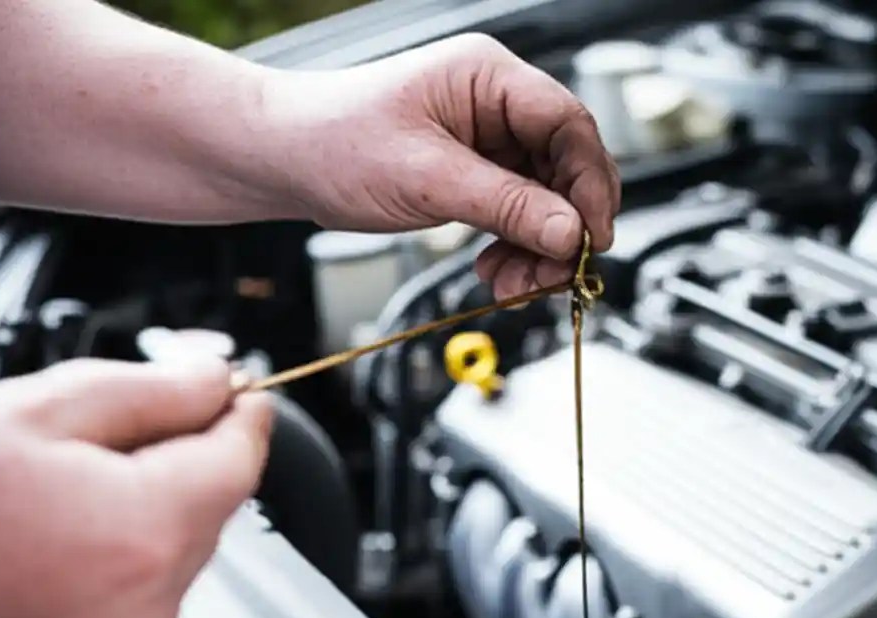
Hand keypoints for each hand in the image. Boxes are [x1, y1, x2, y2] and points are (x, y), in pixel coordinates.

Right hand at [0, 358, 271, 617]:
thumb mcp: (31, 414)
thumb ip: (151, 392)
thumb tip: (220, 381)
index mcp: (147, 530)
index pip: (244, 459)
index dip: (241, 416)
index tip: (238, 394)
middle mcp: (146, 611)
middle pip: (204, 514)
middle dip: (169, 469)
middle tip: (92, 447)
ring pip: (161, 568)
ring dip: (128, 530)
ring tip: (36, 515)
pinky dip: (95, 585)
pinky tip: (31, 566)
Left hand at [266, 33, 621, 298]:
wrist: (283, 158)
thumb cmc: (333, 142)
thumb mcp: (426, 178)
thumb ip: (505, 205)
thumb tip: (571, 232)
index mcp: (489, 76)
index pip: (568, 125)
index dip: (590, 184)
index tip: (593, 237)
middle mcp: (497, 102)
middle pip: (566, 165)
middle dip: (565, 225)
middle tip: (557, 272)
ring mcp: (489, 137)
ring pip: (547, 196)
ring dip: (541, 245)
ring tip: (517, 283)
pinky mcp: (477, 170)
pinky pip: (519, 211)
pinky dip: (517, 245)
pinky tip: (499, 270)